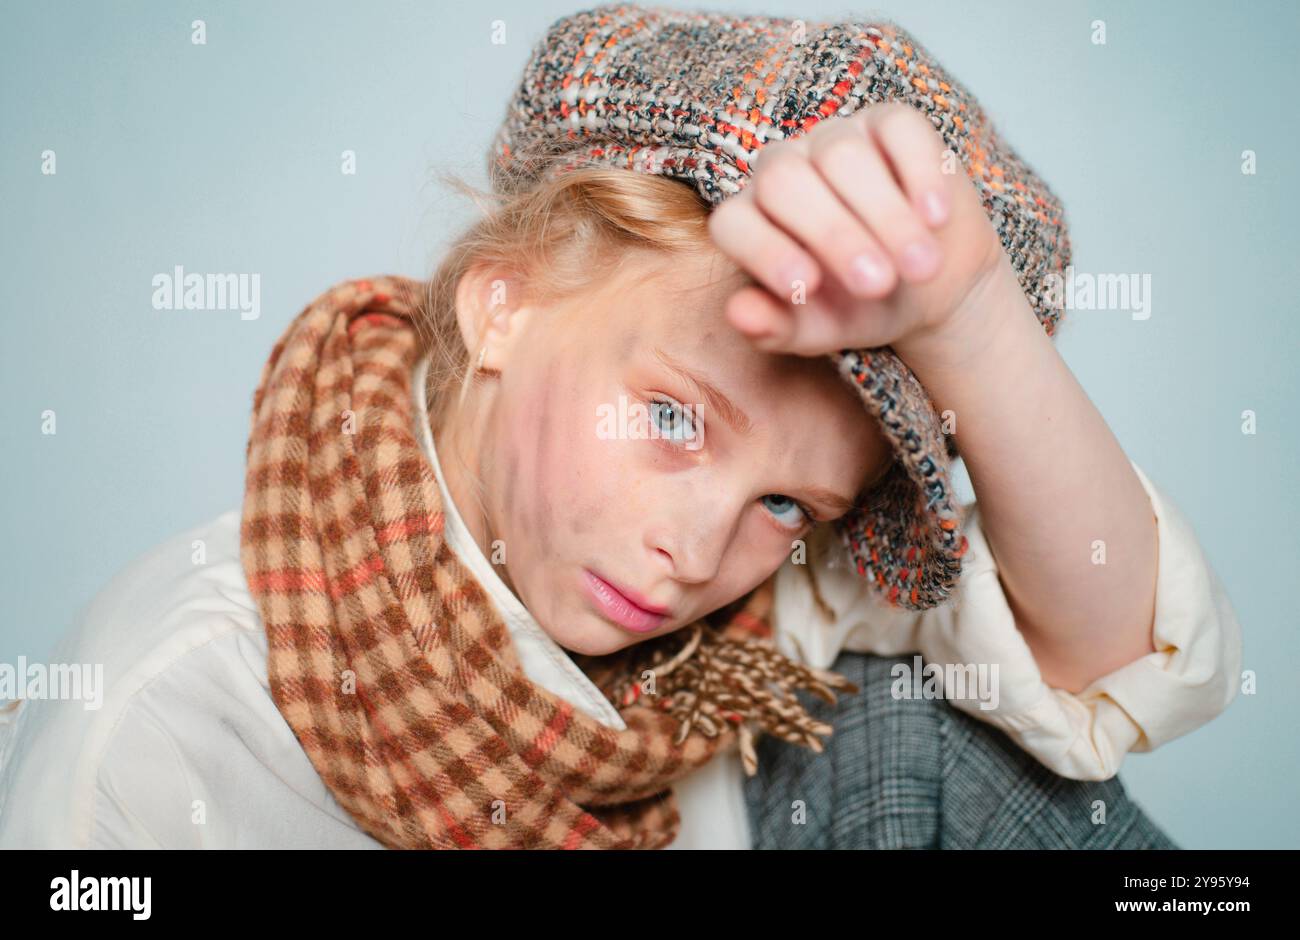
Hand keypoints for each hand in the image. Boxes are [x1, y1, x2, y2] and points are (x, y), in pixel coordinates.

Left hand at [707, 101, 1008, 362]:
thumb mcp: (818, 330)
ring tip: (920, 268)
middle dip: (834, 235)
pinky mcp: (891, 122)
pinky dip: (920, 172)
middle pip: (785, 182)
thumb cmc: (860, 308)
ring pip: (842, 155)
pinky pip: (899, 128)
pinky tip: (936, 218)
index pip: (734, 222)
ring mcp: (834, 138)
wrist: (932, 286)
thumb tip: (739, 316)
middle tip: (877, 285)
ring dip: (886, 216)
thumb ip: (775, 327)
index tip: (805, 286)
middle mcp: (783, 170)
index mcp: (751, 219)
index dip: (764, 250)